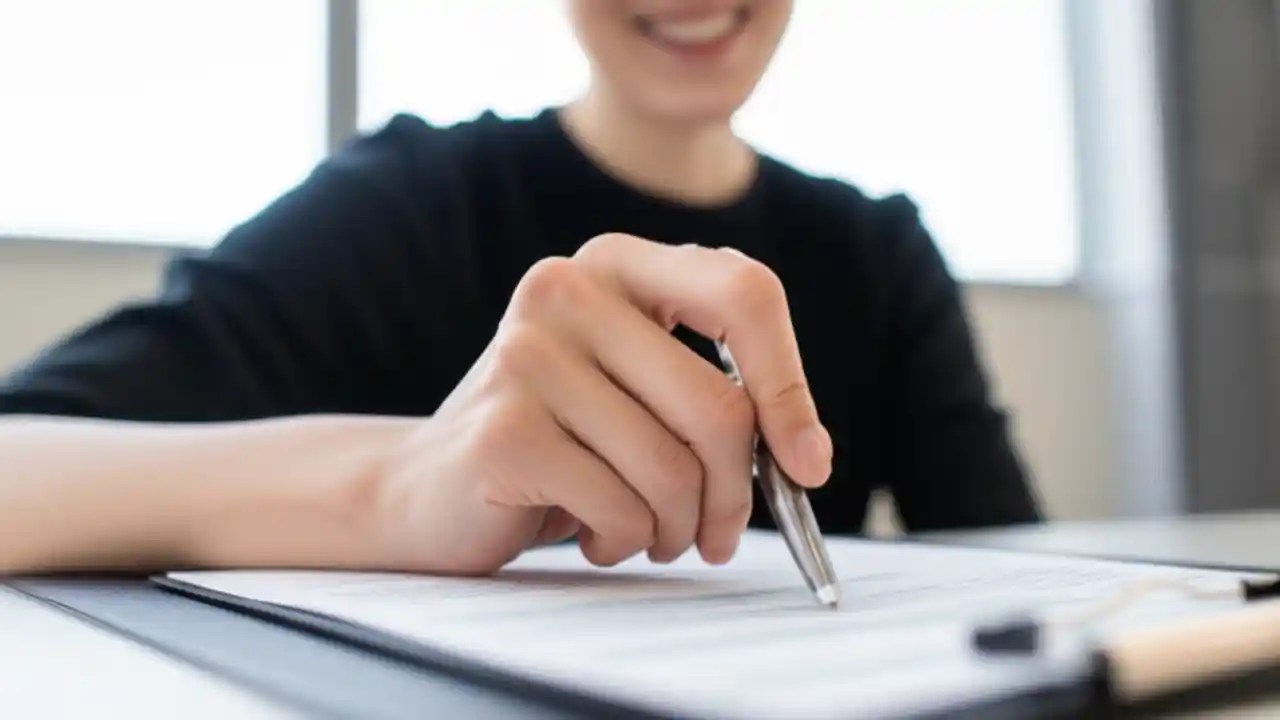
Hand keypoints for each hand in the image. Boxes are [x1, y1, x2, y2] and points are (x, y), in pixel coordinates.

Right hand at [373, 234, 832, 574]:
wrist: (426, 488)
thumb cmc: (558, 444)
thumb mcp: (640, 394)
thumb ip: (715, 393)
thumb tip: (805, 455)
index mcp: (616, 263)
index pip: (745, 294)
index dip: (792, 387)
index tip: (807, 465)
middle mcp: (568, 289)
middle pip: (719, 406)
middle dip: (735, 495)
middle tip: (715, 534)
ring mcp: (528, 355)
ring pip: (674, 470)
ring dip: (677, 528)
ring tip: (645, 533)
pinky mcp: (505, 430)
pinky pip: (623, 509)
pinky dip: (626, 542)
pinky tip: (593, 533)